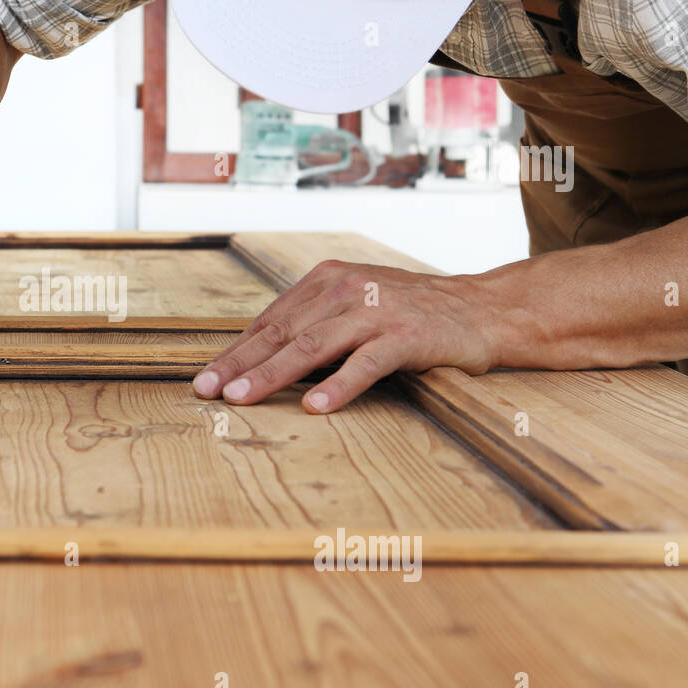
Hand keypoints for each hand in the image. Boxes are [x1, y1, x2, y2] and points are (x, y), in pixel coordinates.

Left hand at [192, 260, 500, 411]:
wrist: (482, 308)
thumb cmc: (409, 314)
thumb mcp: (354, 306)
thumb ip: (313, 324)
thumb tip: (259, 359)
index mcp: (326, 280)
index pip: (269, 322)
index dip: (235, 352)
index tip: (205, 379)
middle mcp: (345, 289)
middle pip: (281, 333)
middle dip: (238, 364)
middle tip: (205, 390)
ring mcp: (375, 311)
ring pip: (313, 346)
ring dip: (272, 374)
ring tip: (241, 399)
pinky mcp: (406, 336)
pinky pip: (365, 364)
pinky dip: (338, 386)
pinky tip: (314, 407)